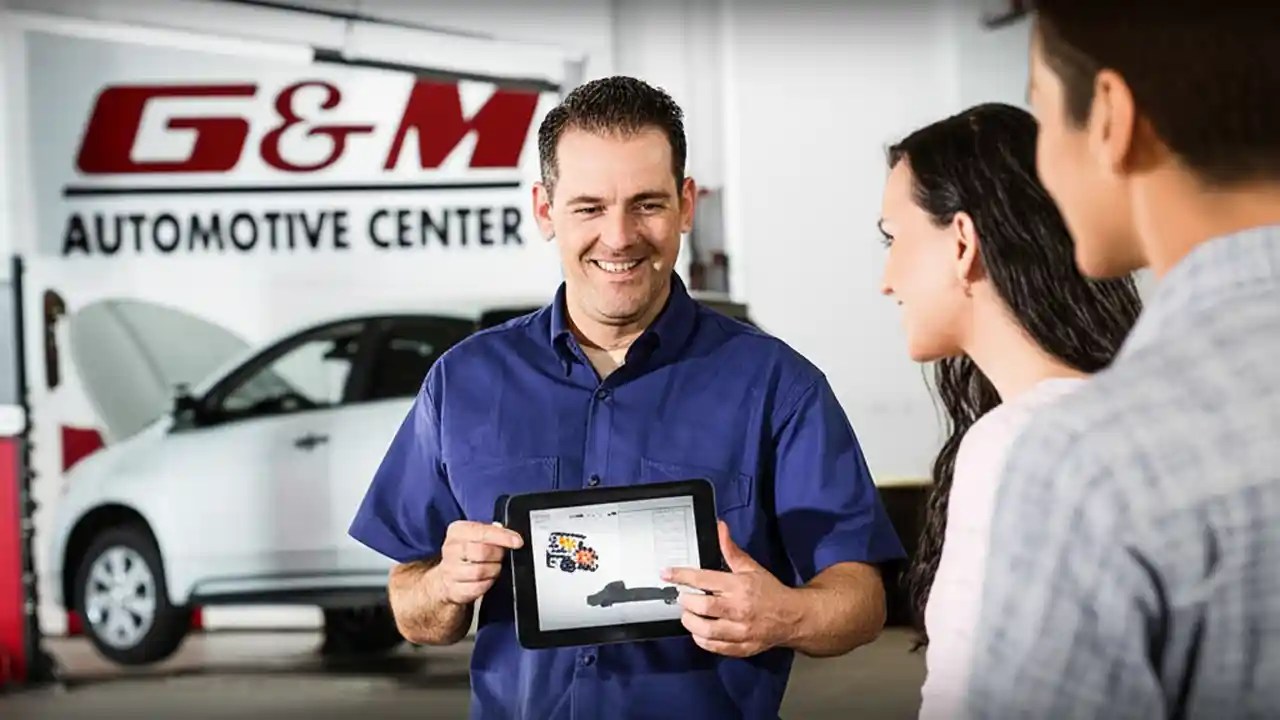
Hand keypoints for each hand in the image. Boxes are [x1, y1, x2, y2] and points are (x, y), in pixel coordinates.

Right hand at [437, 520, 523, 605]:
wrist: (447, 579)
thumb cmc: (467, 554)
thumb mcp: (476, 537)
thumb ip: (493, 533)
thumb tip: (510, 536)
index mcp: (457, 531)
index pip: (482, 532)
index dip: (502, 537)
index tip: (517, 542)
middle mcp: (451, 549)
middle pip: (482, 552)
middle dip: (498, 555)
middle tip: (500, 556)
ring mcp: (450, 570)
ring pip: (480, 571)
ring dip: (493, 570)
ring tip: (493, 567)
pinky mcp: (454, 589)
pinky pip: (478, 588)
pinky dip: (487, 584)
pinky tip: (486, 579)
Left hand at [661, 520, 798, 657]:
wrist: (793, 617)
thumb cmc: (770, 591)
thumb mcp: (751, 567)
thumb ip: (731, 550)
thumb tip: (720, 528)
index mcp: (739, 586)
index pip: (703, 580)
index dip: (681, 576)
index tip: (666, 574)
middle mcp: (739, 609)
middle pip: (702, 607)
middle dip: (686, 601)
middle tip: (683, 597)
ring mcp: (740, 631)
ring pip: (705, 630)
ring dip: (691, 622)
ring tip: (689, 614)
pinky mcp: (741, 647)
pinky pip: (714, 646)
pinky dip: (701, 639)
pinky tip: (699, 631)